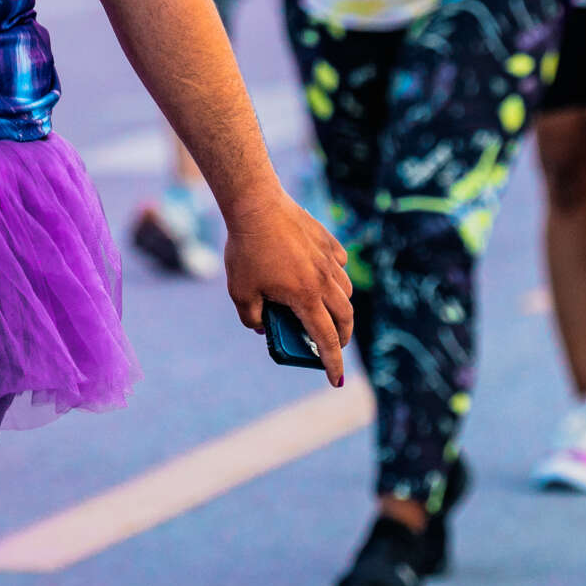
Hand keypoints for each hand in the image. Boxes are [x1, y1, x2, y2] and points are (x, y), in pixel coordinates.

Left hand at [222, 189, 356, 387]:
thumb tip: (260, 327)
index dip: (332, 363)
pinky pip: (339, 265)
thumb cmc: (246, 249)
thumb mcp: (240, 291)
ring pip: (346, 291)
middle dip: (343, 337)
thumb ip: (251, 317)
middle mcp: (323, 281)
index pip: (326, 340)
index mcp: (305, 298)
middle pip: (345, 317)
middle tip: (334, 346)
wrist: (256, 204)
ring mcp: (328, 259)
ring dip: (341, 307)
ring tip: (328, 312)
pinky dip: (337, 277)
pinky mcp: (327, 241)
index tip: (335, 380)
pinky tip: (324, 276)